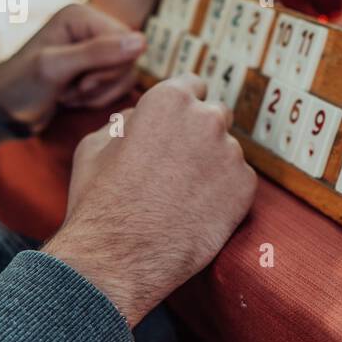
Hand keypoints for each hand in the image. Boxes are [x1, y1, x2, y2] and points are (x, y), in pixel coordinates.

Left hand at [0, 4, 145, 131]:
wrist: (6, 108)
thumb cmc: (22, 84)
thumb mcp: (57, 67)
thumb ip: (98, 53)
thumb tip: (143, 42)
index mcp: (82, 15)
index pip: (127, 42)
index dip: (108, 69)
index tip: (77, 80)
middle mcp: (92, 26)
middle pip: (129, 59)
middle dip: (101, 83)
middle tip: (70, 88)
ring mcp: (96, 47)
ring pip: (126, 75)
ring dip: (98, 93)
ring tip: (68, 94)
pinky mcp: (97, 66)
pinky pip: (119, 85)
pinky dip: (99, 98)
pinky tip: (74, 97)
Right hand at [43, 75, 257, 326]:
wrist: (120, 256)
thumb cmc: (100, 200)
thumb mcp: (96, 144)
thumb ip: (128, 119)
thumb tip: (142, 116)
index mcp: (170, 99)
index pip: (191, 84)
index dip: (182, 105)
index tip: (178, 123)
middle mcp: (207, 118)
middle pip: (215, 115)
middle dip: (200, 133)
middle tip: (180, 163)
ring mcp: (231, 153)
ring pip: (227, 151)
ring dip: (213, 165)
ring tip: (183, 195)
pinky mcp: (245, 188)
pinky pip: (239, 181)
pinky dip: (224, 193)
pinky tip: (198, 211)